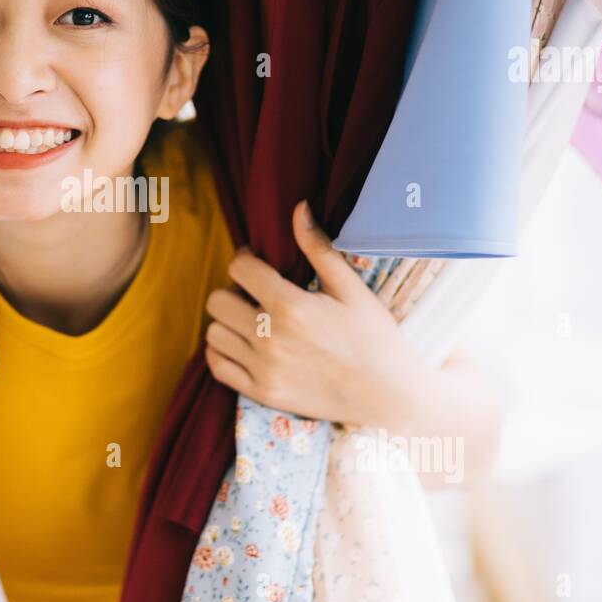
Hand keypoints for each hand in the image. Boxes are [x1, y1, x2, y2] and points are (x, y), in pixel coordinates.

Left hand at [203, 199, 430, 432]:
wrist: (387, 395)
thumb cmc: (374, 337)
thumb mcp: (351, 288)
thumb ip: (319, 248)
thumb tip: (298, 207)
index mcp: (291, 306)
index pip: (239, 269)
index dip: (245, 260)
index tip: (257, 264)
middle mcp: (270, 338)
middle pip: (217, 300)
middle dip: (233, 291)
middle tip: (254, 295)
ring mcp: (264, 369)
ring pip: (213, 333)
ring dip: (228, 322)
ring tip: (251, 320)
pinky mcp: (262, 393)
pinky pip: (217, 366)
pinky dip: (222, 353)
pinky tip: (244, 345)